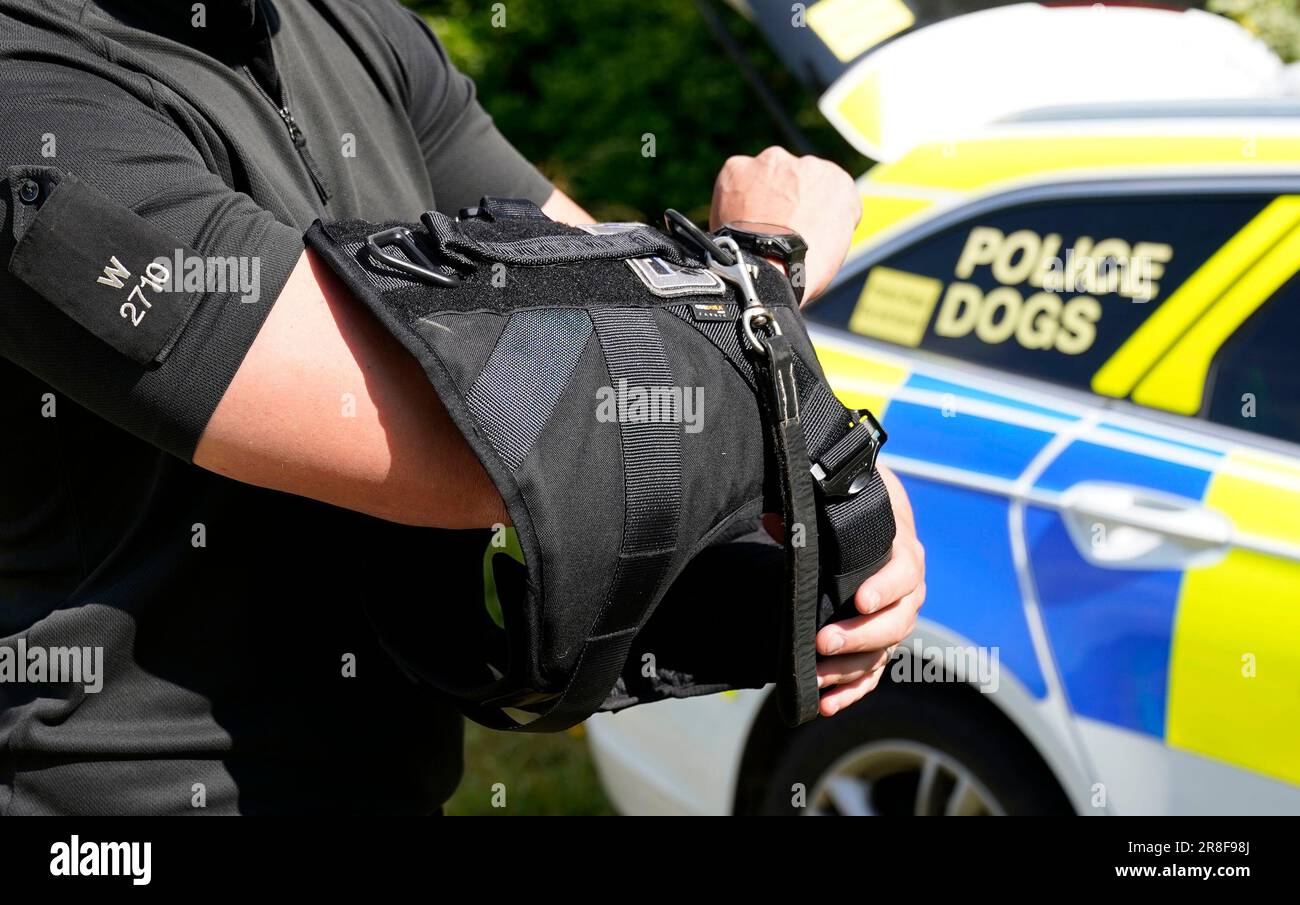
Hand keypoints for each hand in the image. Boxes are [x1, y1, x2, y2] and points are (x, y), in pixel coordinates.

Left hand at [709, 146, 859, 300]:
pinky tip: (735, 220)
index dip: (810, 209)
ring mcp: (772, 162)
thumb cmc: (804, 267)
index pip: (824, 189)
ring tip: (753, 225)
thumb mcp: (836, 242)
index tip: (801, 224)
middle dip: (785, 196)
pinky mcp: (738, 167)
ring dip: (760, 193)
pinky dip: (732, 195)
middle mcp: (808, 164)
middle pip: (793, 177)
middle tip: (775, 225)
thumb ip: (826, 218)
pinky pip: (734, 178)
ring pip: (764, 174)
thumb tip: (811, 219)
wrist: (767, 270)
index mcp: (838, 183)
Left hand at [816, 464, 924, 715]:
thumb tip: (774, 522)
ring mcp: (894, 622)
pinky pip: (870, 674)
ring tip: (816, 678)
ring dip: (848, 669)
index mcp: (903, 555)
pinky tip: (825, 705)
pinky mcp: (879, 645)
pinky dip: (850, 692)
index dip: (884, 588)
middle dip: (859, 636)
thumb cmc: (854, 513)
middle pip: (895, 622)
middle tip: (822, 641)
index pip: (903, 573)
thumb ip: (812, 511)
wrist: (871, 527)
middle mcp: (907, 594)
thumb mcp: (840, 503)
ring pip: (880, 653)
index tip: (860, 599)